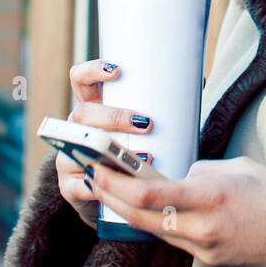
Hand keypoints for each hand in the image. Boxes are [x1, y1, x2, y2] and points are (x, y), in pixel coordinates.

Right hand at [57, 59, 155, 229]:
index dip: (93, 71)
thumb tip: (197, 81)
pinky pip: (80, 185)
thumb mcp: (143, 124)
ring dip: (111, 151)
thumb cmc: (138, 149)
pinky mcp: (71, 188)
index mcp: (93, 107)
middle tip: (145, 123)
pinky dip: (103, 184)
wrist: (121, 195)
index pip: (80, 80)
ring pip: (78, 148)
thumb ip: (163, 105)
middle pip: (82, 114)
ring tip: (146, 156)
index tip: (117, 70)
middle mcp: (76, 130)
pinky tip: (122, 182)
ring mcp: (68, 157)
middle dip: (113, 116)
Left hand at [84, 155, 265, 266]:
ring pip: (153, 230)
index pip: (149, 196)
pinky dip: (156, 223)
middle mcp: (203, 228)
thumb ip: (201, 173)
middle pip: (139, 217)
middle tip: (90, 176)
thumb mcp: (239, 168)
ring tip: (109, 189)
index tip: (98, 165)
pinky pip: (174, 240)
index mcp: (212, 196)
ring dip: (127, 211)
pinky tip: (145, 209)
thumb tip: (178, 177)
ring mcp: (205, 250)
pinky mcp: (209, 261)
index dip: (115, 182)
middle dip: (110, 196)